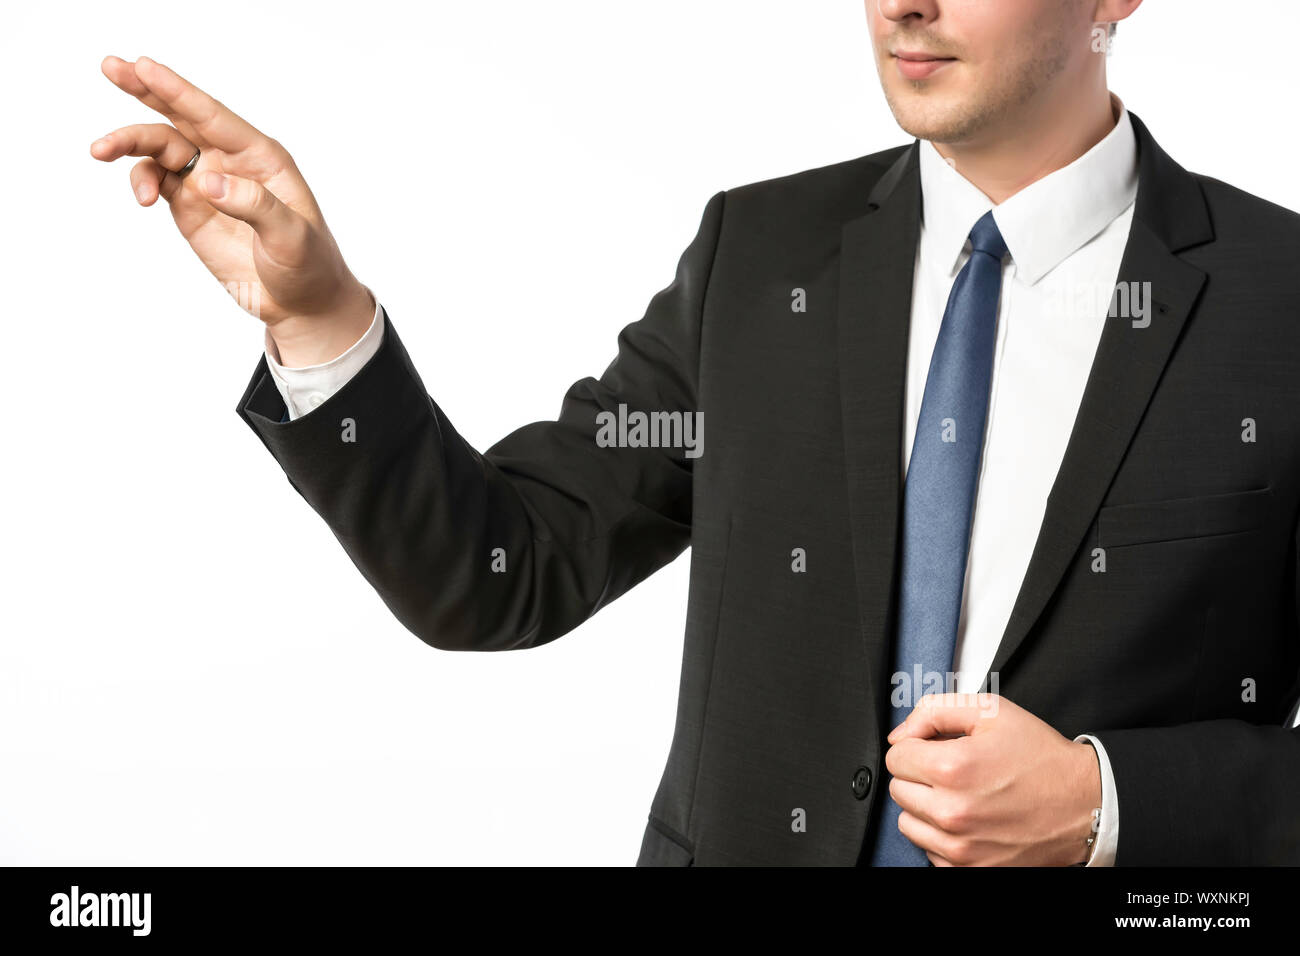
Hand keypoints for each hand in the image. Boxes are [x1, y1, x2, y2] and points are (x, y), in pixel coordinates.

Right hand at [90, 55, 373, 365]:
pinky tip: (141, 197)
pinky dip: (141, 180)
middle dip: (145, 90)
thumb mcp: (292, 238)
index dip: (178, 91)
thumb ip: (254, 206)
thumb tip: (207, 182)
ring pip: (161, 147)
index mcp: (263, 158)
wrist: (301, 304)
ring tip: (99, 150)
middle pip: (182, 117)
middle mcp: (232, 162)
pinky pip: (157, 180)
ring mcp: (208, 183)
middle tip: (111, 67)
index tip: (143, 67)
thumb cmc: (310, 265)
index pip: (214, 117)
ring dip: (130, 143)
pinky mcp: (191, 207)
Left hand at [885, 693, 1100, 865]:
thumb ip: (935, 711)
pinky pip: (930, 850)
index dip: (916, 746)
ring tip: (959, 794)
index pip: (895, 757)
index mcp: (954, 769)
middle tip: (952, 770)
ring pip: (908, 822)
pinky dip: (942, 835)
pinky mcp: (971, 869)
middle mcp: (953, 813)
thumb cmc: (1041, 758)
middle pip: (899, 789)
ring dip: (926, 806)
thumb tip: (901, 733)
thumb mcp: (991, 711)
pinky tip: (968, 818)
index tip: (936, 748)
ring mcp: (961, 847)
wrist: (1084, 803)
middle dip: (920, 775)